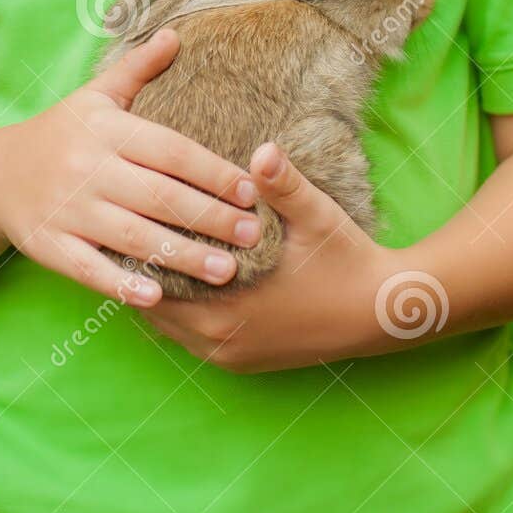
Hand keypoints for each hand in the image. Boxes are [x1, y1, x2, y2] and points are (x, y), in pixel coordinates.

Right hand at [0, 29, 262, 305]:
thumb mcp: (96, 96)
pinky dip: (122, 283)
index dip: (212, 171)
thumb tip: (175, 34)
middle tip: (252, 235)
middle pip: (159, 196)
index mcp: (105, 130)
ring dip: (182, 256)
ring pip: (132, 236)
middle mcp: (86, 168)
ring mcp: (66, 209)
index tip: (251, 190)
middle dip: (210, 217)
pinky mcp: (48, 245)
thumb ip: (138, 69)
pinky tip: (158, 297)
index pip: (170, 151)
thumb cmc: (64, 132)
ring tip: (228, 271)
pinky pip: (89, 268)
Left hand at [139, 143, 406, 371]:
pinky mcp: (241, 362)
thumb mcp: (316, 216)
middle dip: (146, 269)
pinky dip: (181, 312)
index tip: (131, 214)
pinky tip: (180, 280)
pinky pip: (192, 339)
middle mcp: (221, 341)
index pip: (157, 282)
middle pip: (154, 305)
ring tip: (148, 250)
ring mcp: (230, 356)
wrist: (381, 313)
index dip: (141, 248)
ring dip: (161, 292)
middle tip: (132, 225)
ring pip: (170, 326)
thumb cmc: (345, 260)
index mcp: (228, 310)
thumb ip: (284, 185)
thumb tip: (263, 150)